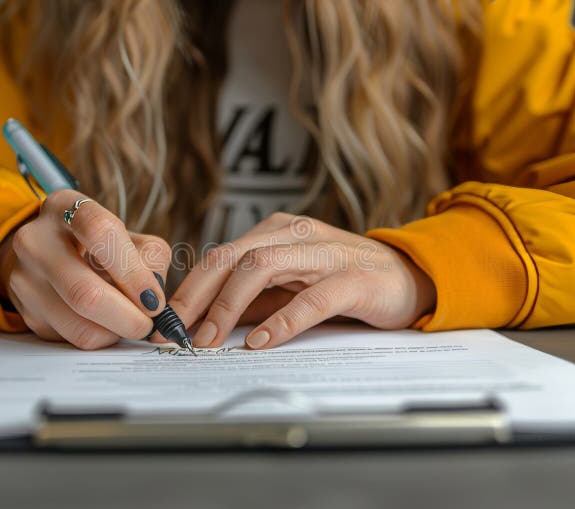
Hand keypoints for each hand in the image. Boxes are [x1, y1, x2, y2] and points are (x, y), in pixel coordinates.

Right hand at [0, 190, 170, 349]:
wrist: (48, 253)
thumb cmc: (99, 245)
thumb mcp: (129, 236)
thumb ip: (151, 259)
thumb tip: (153, 299)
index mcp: (64, 207)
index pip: (99, 231)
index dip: (132, 271)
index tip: (153, 299)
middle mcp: (35, 239)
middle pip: (84, 291)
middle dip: (126, 317)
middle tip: (147, 325)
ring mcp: (24, 277)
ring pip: (78, 325)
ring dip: (114, 333)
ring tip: (128, 323)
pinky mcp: (25, 311)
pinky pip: (70, 338)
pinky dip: (97, 337)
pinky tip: (103, 322)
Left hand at [169, 213, 435, 349]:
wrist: (409, 277)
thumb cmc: (344, 282)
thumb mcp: (289, 288)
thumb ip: (252, 301)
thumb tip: (203, 323)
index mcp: (275, 232)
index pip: (219, 256)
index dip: (188, 289)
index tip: (164, 323)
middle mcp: (295, 233)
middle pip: (231, 256)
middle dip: (197, 295)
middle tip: (175, 332)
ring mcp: (324, 252)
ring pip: (261, 266)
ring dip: (229, 305)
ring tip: (209, 338)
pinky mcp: (353, 278)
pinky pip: (311, 298)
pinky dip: (281, 320)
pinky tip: (261, 342)